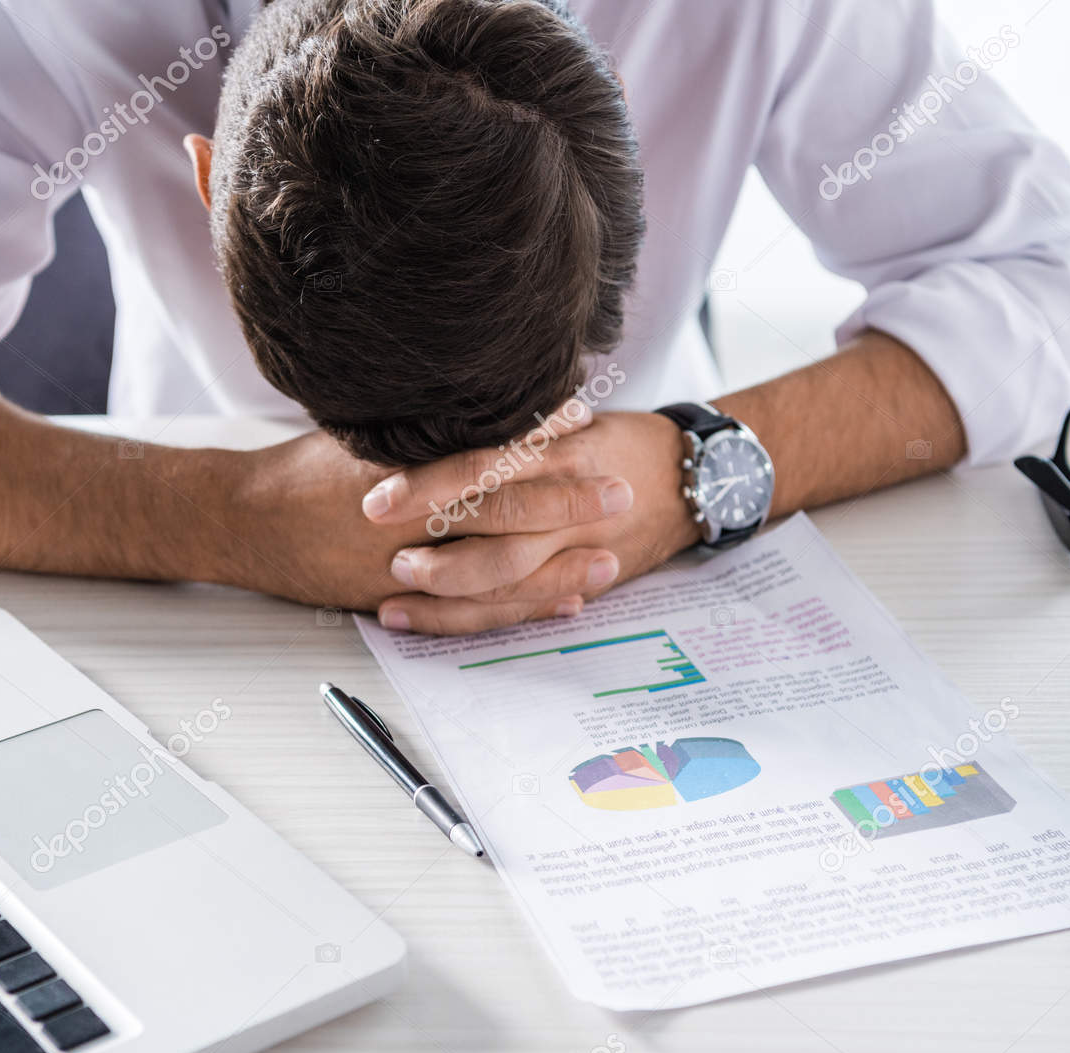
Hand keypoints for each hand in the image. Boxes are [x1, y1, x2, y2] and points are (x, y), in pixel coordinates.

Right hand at [221, 422, 642, 613]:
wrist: (241, 522)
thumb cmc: (301, 471)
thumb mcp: (357, 432)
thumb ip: (416, 424)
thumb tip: (475, 394)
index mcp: (399, 468)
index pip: (479, 448)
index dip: (535, 436)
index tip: (581, 418)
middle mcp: (405, 520)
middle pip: (498, 512)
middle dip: (565, 503)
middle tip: (621, 491)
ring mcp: (402, 567)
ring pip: (492, 572)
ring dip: (555, 568)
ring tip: (608, 559)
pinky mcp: (397, 601)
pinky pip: (468, 613)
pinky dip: (519, 609)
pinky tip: (562, 603)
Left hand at [362, 410, 700, 633]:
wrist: (694, 477)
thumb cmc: (615, 440)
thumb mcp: (567, 418)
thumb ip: (509, 426)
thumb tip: (423, 416)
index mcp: (556, 447)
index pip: (483, 465)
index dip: (426, 485)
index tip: (375, 500)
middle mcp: (567, 496)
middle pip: (494, 527)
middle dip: (436, 549)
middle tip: (387, 560)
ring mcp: (578, 543)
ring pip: (509, 577)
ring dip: (450, 596)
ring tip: (396, 604)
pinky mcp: (585, 576)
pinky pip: (527, 605)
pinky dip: (483, 617)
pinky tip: (436, 620)